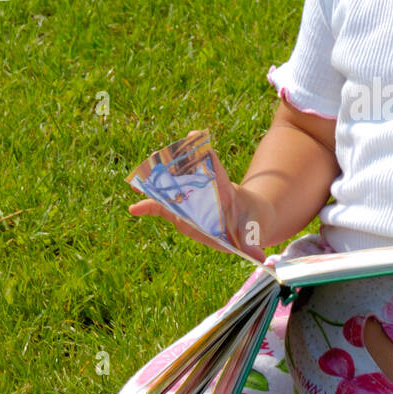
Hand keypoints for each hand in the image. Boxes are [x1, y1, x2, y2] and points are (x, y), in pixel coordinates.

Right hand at [128, 142, 270, 262]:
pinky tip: (133, 209)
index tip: (194, 136)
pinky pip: (163, 208)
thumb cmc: (252, 222)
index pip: (216, 168)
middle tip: (157, 158)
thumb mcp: (253, 231)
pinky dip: (149, 207)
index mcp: (225, 189)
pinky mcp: (181, 212)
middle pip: (186, 175)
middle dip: (172, 166)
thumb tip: (259, 257)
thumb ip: (252, 241)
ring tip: (137, 182)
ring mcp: (190, 201)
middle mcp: (203, 191)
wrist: (247, 222)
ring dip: (155, 183)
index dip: (206, 153)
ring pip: (171, 188)